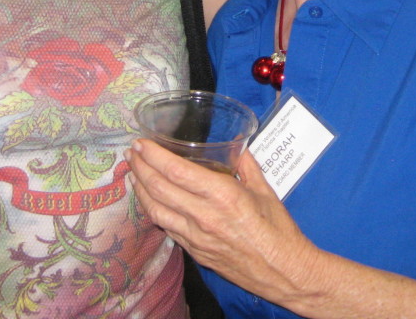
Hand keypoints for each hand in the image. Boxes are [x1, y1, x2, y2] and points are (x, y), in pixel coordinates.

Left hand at [127, 141, 316, 304]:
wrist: (284, 272)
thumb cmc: (278, 230)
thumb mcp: (265, 190)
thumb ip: (246, 165)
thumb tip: (237, 147)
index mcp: (223, 195)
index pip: (176, 171)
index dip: (153, 156)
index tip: (141, 143)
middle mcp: (204, 216)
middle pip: (159, 189)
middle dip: (140, 168)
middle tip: (131, 153)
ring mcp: (196, 237)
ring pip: (156, 210)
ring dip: (140, 190)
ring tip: (133, 173)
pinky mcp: (195, 252)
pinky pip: (167, 228)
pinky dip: (153, 210)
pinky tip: (150, 200)